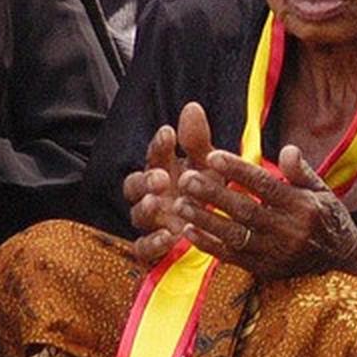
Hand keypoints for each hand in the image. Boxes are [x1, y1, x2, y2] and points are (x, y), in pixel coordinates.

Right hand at [126, 103, 214, 264]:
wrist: (222, 232)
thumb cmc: (209, 192)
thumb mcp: (209, 165)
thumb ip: (198, 141)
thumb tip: (192, 107)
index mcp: (164, 171)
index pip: (154, 154)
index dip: (159, 144)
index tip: (169, 133)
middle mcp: (153, 196)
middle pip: (134, 186)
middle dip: (145, 180)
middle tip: (160, 177)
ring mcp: (153, 223)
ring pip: (137, 214)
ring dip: (145, 208)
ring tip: (157, 202)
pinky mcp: (156, 250)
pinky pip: (143, 248)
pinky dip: (153, 243)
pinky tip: (169, 236)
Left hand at [174, 144, 356, 280]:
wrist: (342, 260)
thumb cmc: (327, 216)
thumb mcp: (321, 190)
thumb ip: (300, 170)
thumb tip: (286, 149)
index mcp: (303, 206)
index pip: (266, 185)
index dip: (238, 171)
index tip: (212, 156)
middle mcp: (290, 231)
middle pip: (246, 211)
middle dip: (213, 194)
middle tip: (186, 178)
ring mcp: (276, 253)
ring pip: (235, 236)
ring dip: (205, 220)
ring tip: (180, 204)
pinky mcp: (265, 269)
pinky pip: (232, 257)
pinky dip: (209, 245)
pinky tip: (189, 230)